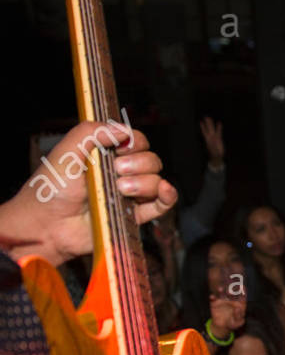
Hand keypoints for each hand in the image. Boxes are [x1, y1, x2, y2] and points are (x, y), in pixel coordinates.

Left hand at [1, 122, 174, 266]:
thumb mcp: (65, 151)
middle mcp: (120, 173)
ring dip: (144, 182)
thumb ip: (91, 132)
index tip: (119, 148)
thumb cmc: (50, 189)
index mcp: (106, 154)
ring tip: (121, 189)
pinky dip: (168, 196)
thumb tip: (123, 130)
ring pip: (156, 180)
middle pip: (151, 160)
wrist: (47, 224)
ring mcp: (129, 194)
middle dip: (138, 163)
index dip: (133, 142)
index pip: (136, 141)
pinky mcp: (134, 216)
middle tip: (116, 171)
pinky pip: (162, 205)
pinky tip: (164, 190)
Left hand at [199, 116, 224, 163]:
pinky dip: (219, 127)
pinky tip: (219, 123)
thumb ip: (215, 151)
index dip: (203, 127)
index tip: (201, 122)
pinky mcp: (219, 138)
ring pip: (212, 129)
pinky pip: (219, 131)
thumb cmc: (215, 155)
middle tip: (206, 117)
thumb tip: (215, 151)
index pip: (205, 132)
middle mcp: (210, 137)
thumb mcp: (214, 153)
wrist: (217, 156)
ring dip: (211, 123)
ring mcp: (214, 137)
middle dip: (207, 123)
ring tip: (209, 118)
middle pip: (209, 128)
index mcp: (208, 140)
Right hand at [209, 293, 245, 335]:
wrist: (222, 326)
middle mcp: (231, 300)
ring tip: (220, 289)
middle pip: (232, 293)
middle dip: (231, 290)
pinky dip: (213, 297)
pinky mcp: (215, 304)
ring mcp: (223, 301)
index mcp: (239, 304)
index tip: (242, 288)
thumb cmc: (232, 323)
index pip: (242, 297)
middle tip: (230, 291)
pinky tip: (212, 297)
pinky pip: (213, 299)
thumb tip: (237, 308)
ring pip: (222, 294)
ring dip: (221, 291)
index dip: (243, 292)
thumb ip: (238, 316)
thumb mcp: (237, 322)